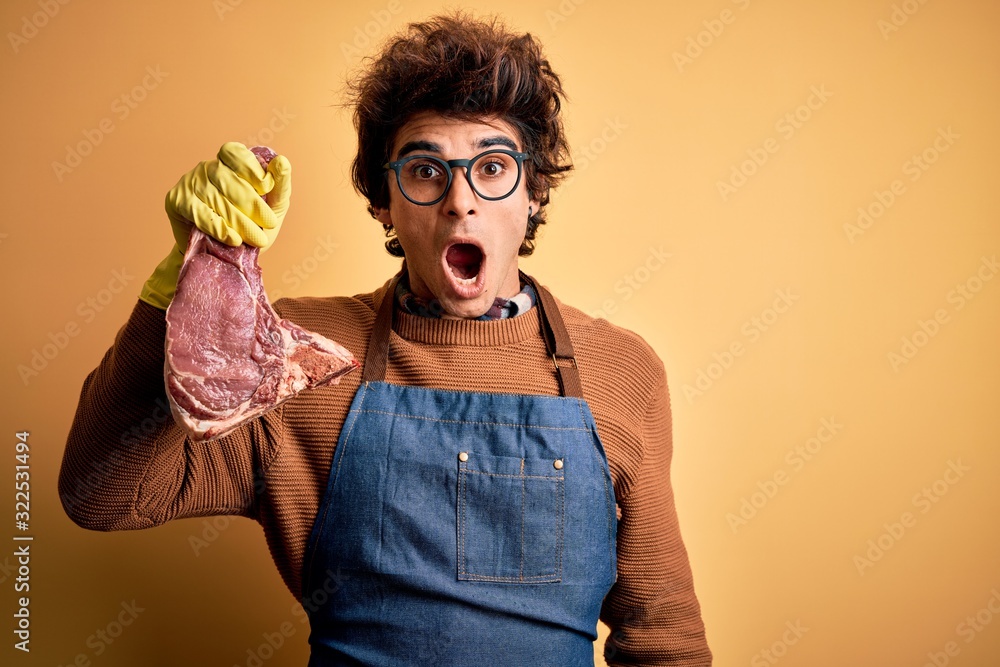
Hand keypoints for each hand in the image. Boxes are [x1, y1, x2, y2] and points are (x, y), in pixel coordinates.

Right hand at [140, 143, 291, 309]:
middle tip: (269, 223)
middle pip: (227, 179)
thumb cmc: (251, 224)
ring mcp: (189, 182)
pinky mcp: (176, 201)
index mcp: (229, 162)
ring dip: (240, 221)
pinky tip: (234, 239)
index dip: (251, 168)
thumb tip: (282, 161)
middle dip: (252, 203)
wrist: (223, 254)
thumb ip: (279, 184)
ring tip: (257, 239)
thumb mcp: (272, 205)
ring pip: (215, 198)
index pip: (235, 153)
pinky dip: (218, 227)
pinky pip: (199, 212)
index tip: (266, 188)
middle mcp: (207, 168)